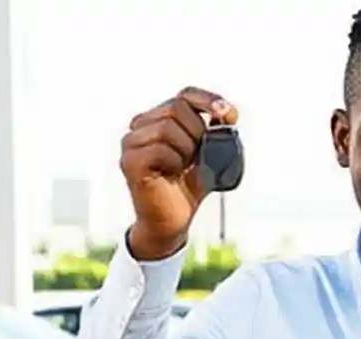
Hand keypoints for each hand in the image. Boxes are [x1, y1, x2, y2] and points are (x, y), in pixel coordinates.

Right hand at [120, 87, 238, 259]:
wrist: (173, 220)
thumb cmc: (187, 186)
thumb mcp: (208, 153)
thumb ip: (215, 131)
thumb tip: (225, 114)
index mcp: (159, 118)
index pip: (185, 95)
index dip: (210, 100)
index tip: (230, 117)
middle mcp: (140, 126)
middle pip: (176, 107)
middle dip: (198, 131)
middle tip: (198, 155)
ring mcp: (131, 143)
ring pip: (167, 127)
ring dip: (186, 149)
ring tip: (182, 166)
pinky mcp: (130, 162)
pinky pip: (160, 149)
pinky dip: (174, 162)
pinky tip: (172, 173)